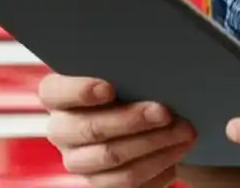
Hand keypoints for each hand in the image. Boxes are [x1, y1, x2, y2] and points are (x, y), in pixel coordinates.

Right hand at [38, 74, 197, 186]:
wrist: (141, 116)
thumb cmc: (131, 85)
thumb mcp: (125, 71)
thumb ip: (128, 68)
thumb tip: (155, 63)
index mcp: (59, 97)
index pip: (54, 92)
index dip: (80, 91)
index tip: (110, 88)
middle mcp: (62, 130)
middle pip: (90, 129)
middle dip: (132, 120)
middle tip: (165, 112)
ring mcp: (79, 161)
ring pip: (111, 158)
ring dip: (153, 145)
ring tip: (184, 132)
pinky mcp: (100, 183)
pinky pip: (125, 182)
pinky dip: (156, 167)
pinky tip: (177, 152)